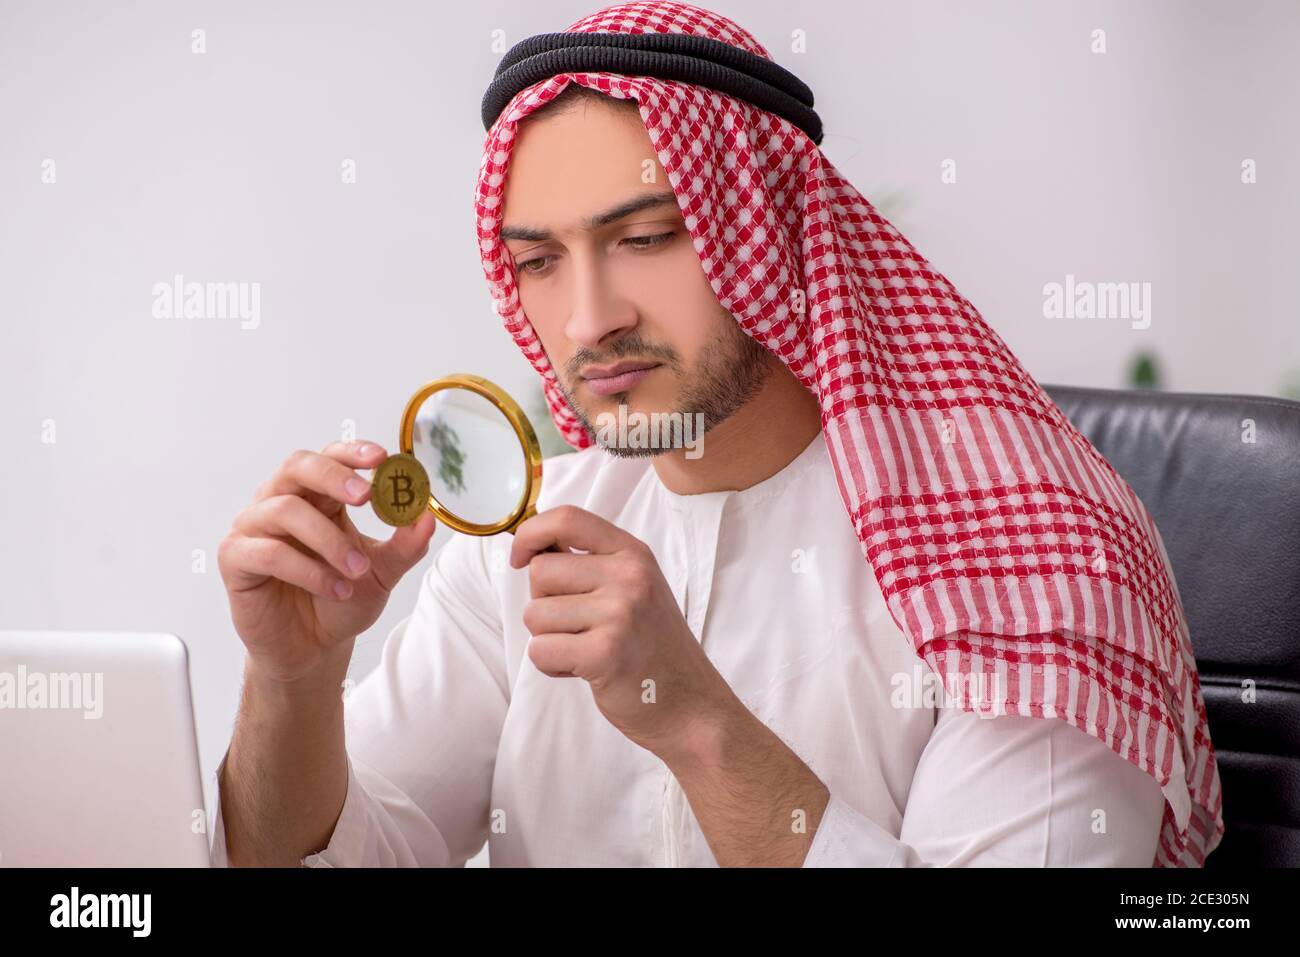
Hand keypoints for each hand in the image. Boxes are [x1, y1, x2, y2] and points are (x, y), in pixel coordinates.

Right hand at [218, 440, 436, 681]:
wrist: (313, 647)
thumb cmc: (342, 599)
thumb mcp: (383, 572)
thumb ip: (406, 544)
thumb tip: (429, 515)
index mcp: (317, 497)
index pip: (330, 458)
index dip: (352, 453)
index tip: (382, 458)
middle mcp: (280, 502)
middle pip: (298, 466)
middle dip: (334, 476)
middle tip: (366, 495)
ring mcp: (254, 527)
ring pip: (285, 510)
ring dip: (329, 540)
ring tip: (357, 570)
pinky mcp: (235, 558)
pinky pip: (270, 552)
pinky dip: (308, 570)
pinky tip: (336, 589)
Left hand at [510, 505, 735, 763]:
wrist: (690, 704)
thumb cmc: (653, 647)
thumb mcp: (636, 588)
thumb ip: (592, 563)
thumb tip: (533, 546)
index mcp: (633, 554)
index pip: (567, 518)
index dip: (531, 534)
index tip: (521, 558)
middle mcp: (628, 576)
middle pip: (540, 572)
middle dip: (545, 603)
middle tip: (578, 626)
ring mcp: (619, 614)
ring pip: (535, 614)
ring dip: (549, 638)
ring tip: (586, 649)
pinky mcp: (604, 653)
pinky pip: (540, 651)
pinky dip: (553, 666)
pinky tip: (585, 669)